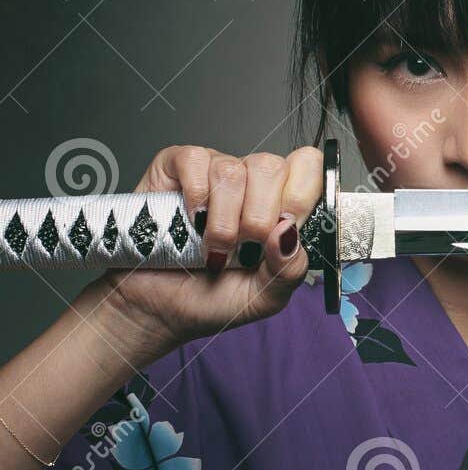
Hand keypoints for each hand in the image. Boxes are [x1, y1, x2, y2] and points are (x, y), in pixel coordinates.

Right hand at [89, 145, 320, 357]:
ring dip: (222, 220)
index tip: (282, 230)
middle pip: (271, 166)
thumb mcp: (264, 298)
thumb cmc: (211, 299)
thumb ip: (290, 269)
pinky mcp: (176, 167)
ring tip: (212, 248)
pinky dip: (195, 197)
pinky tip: (191, 221)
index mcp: (280, 205)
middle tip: (243, 248)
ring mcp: (214, 170)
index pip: (308, 167)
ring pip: (233, 169)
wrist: (157, 309)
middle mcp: (250, 182)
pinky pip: (196, 160)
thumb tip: (289, 232)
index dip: (299, 196)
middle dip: (258, 218)